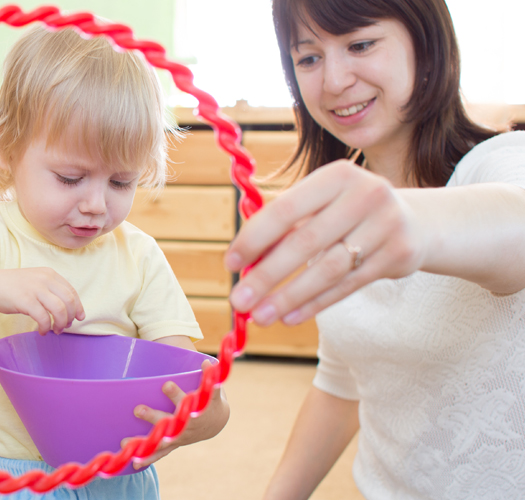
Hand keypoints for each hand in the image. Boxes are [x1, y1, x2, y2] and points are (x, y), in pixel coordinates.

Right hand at [0, 268, 85, 333]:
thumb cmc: (14, 286)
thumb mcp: (36, 280)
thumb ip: (51, 290)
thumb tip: (67, 309)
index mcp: (50, 274)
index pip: (72, 291)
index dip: (78, 306)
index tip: (79, 317)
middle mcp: (45, 279)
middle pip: (69, 301)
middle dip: (70, 317)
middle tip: (65, 326)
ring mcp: (35, 289)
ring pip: (60, 309)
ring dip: (61, 323)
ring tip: (55, 330)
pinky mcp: (25, 300)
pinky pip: (43, 317)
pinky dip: (46, 327)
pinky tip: (41, 331)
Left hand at [122, 360, 228, 468]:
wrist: (214, 422)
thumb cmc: (209, 400)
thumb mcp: (212, 389)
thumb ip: (209, 376)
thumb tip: (205, 362)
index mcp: (194, 410)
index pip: (185, 401)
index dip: (176, 394)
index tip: (165, 385)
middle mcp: (185, 425)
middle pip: (168, 422)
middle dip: (153, 416)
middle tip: (137, 409)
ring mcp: (178, 437)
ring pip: (160, 441)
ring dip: (144, 442)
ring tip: (125, 442)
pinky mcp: (172, 444)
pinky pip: (159, 453)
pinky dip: (148, 458)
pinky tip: (134, 463)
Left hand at [225, 161, 426, 325]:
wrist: (416, 221)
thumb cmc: (348, 213)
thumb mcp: (321, 206)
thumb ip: (285, 227)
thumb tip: (243, 262)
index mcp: (337, 175)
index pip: (286, 209)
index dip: (255, 238)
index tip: (230, 263)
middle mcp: (365, 194)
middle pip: (306, 242)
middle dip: (267, 275)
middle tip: (239, 301)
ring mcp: (387, 224)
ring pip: (328, 269)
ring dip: (289, 296)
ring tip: (261, 316)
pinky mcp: (399, 254)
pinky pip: (348, 285)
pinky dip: (315, 304)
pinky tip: (290, 316)